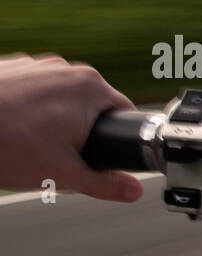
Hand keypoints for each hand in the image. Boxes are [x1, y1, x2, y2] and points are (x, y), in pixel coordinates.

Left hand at [0, 54, 143, 201]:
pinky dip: (26, 111)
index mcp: (91, 88)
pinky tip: (10, 132)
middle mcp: (66, 69)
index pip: (125, 115)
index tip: (99, 159)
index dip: (117, 142)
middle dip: (80, 134)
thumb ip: (106, 184)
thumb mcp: (64, 175)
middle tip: (58, 158)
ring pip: (59, 101)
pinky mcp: (9, 68)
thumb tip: (134, 190)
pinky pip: (31, 93)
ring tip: (28, 146)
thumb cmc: (4, 145)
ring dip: (52, 123)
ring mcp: (35, 65)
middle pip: (91, 108)